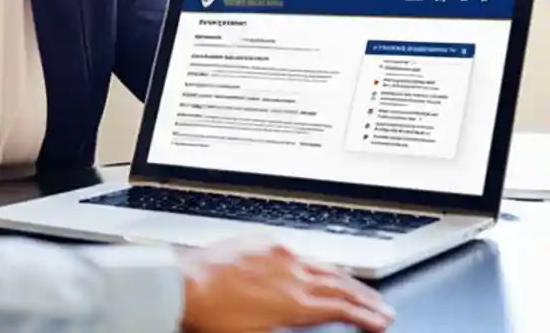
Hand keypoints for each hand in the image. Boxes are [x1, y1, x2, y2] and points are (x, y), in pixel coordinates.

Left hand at [179, 239, 393, 331]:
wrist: (182, 285)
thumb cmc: (213, 317)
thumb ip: (290, 329)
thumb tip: (311, 320)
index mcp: (295, 303)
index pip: (342, 309)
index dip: (366, 316)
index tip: (382, 321)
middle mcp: (292, 274)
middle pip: (339, 285)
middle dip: (365, 298)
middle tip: (382, 307)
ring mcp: (278, 254)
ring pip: (321, 266)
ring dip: (344, 279)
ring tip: (360, 289)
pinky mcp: (261, 241)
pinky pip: (295, 252)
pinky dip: (313, 263)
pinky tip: (316, 267)